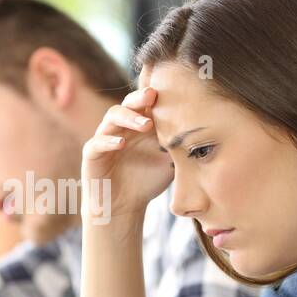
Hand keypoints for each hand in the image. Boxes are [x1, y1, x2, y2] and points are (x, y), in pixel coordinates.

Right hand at [82, 86, 173, 224]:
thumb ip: (181, 146)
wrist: (124, 206)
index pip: (146, 103)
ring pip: (112, 117)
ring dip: (128, 117)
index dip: (156, 95)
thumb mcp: (170, 162)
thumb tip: (204, 132)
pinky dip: (108, 141)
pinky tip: (121, 144)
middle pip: (128, 103)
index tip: (171, 90)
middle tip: (153, 95)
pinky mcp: (91, 154)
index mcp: (141, 123)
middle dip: (140, 98)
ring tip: (146, 124)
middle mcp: (122, 125)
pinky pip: (97, 142)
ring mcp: (105, 137)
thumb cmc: (148, 181)